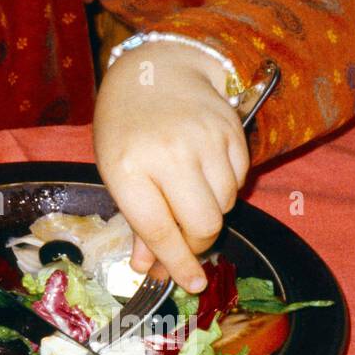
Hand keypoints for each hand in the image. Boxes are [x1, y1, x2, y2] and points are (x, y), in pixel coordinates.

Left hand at [92, 41, 249, 292]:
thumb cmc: (126, 127)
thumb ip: (136, 221)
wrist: (157, 72)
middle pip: (202, 223)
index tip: (189, 283)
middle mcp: (168, 153)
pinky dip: (224, 188)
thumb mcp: (117, 172)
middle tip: (187, 241)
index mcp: (128, 167)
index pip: (158, 228)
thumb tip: (150, 268)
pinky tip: (203, 171)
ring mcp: (204, 140)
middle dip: (197, 242)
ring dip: (209, 212)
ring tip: (186, 192)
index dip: (175, 261)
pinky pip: (238, 181)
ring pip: (224, 205)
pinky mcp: (231, 132)